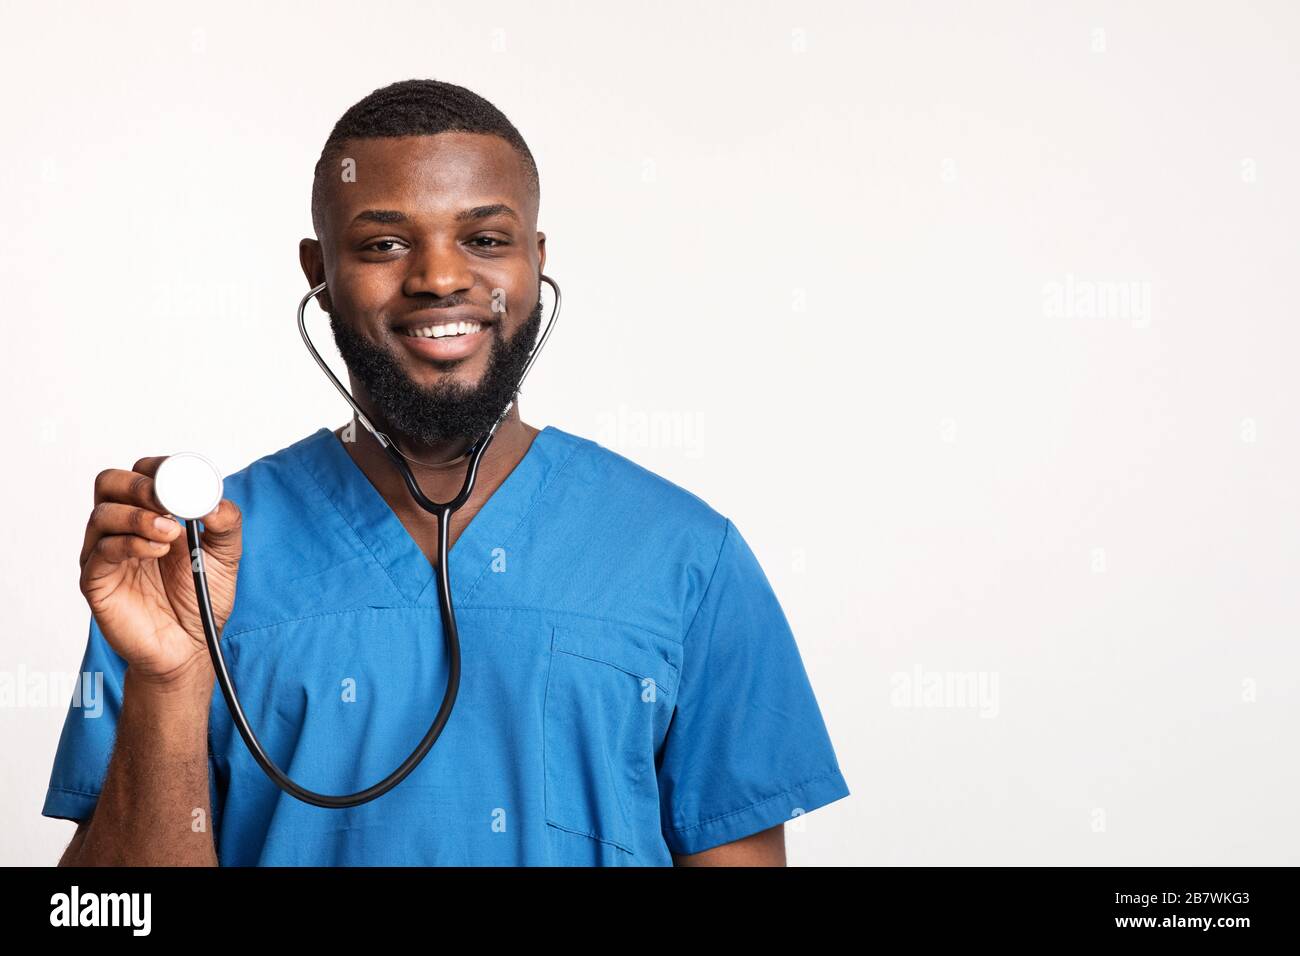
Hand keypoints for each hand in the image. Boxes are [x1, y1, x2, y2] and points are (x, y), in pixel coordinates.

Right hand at [79, 456, 242, 685]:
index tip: (183, 479)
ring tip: (171, 533)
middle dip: (139, 485)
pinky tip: (158, 551)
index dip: (159, 468)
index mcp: (152, 512)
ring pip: (102, 514)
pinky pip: (101, 551)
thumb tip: (213, 501)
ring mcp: (106, 552)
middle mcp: (124, 527)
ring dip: (138, 516)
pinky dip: (130, 544)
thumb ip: (226, 522)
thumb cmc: (201, 596)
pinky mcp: (96, 580)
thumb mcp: (226, 554)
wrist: (191, 645)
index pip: (141, 473)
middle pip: (110, 483)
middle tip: (168, 501)